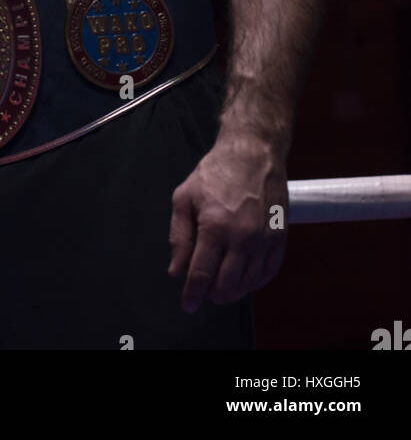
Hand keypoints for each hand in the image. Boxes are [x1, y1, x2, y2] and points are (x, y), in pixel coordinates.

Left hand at [167, 134, 288, 311]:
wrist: (253, 153)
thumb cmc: (216, 172)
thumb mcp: (184, 197)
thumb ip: (179, 236)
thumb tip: (177, 271)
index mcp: (215, 226)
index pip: (201, 274)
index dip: (193, 294)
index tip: (188, 305)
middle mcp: (242, 237)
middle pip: (226, 286)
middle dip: (212, 294)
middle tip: (204, 292)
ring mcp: (264, 239)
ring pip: (248, 284)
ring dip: (233, 291)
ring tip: (221, 286)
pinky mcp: (280, 238)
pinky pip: (268, 273)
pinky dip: (254, 283)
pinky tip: (244, 279)